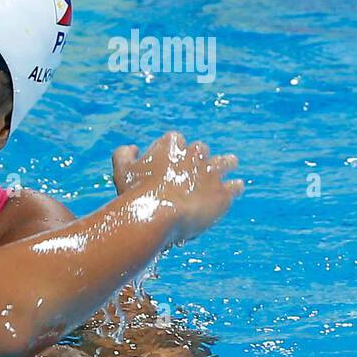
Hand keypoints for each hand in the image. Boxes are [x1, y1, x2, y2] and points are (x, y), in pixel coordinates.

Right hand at [112, 132, 242, 243]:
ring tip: (226, 169)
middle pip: (201, 149)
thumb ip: (123, 153)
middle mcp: (196, 153)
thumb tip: (133, 148)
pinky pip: (235, 186)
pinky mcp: (223, 192)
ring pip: (227, 162)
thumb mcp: (120, 170)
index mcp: (172, 144)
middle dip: (198, 158)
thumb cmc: (135, 194)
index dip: (172, 151)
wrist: (155, 217)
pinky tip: (234, 189)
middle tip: (193, 171)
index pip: (175, 139)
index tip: (168, 162)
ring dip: (226, 164)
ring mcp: (212, 172)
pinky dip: (234, 187)